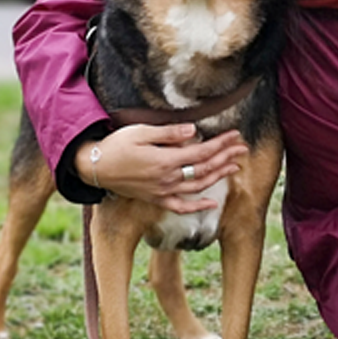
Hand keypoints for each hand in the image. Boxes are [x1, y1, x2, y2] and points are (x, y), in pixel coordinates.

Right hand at [75, 123, 248, 213]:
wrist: (94, 166)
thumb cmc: (117, 145)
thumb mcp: (141, 132)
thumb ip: (169, 133)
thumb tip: (195, 131)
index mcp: (166, 161)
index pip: (202, 152)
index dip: (221, 144)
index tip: (235, 136)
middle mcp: (168, 179)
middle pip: (204, 169)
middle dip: (226, 157)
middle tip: (243, 149)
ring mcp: (162, 191)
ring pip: (198, 186)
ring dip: (218, 177)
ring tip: (235, 167)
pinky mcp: (156, 199)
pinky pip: (181, 206)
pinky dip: (198, 206)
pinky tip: (212, 203)